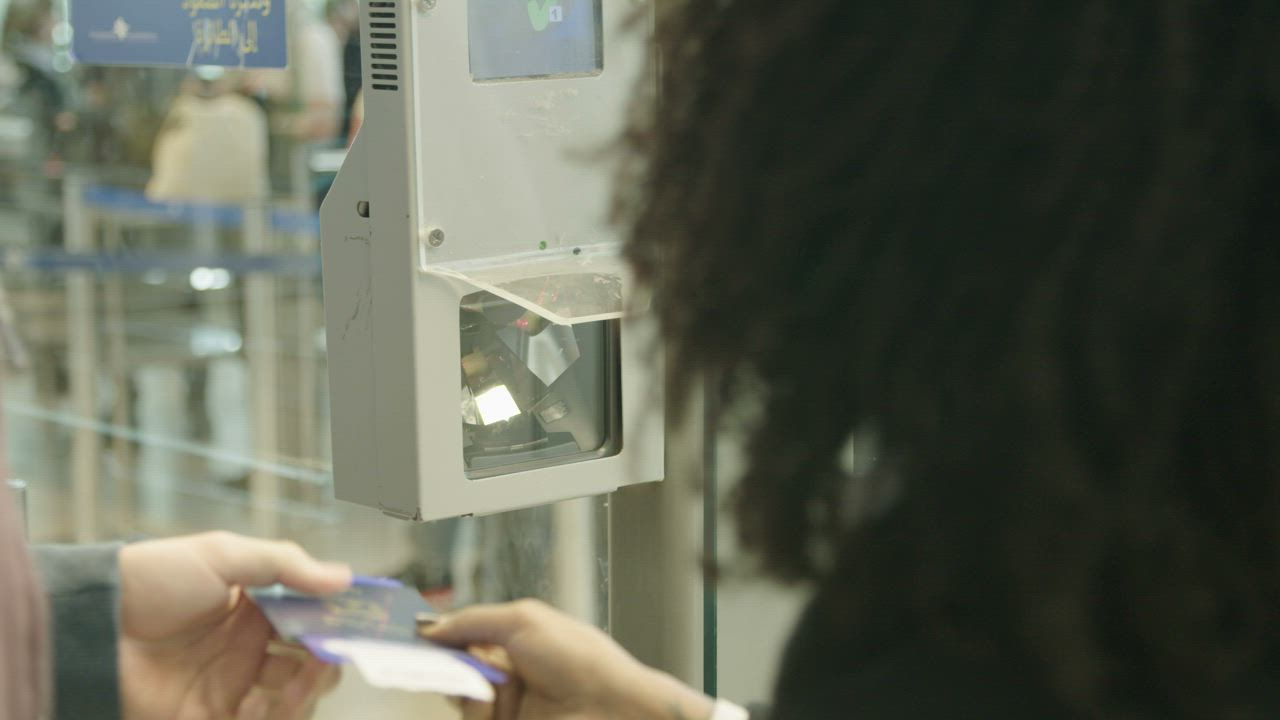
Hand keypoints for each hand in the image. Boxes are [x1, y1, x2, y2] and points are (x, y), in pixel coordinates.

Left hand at [117, 531, 352, 719]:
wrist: (89, 624)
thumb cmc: (150, 580)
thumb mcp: (222, 554)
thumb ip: (285, 564)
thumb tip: (344, 578)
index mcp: (253, 606)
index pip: (310, 615)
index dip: (339, 616)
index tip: (366, 616)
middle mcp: (247, 647)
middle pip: (309, 659)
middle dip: (332, 654)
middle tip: (340, 646)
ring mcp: (230, 684)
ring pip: (293, 695)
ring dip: (314, 684)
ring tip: (315, 668)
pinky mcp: (209, 715)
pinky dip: (286, 711)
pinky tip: (290, 693)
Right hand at [423, 599, 713, 719]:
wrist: (612, 709)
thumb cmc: (581, 659)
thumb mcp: (523, 621)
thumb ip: (472, 621)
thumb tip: (430, 627)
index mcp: (515, 638)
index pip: (463, 635)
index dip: (436, 636)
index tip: (405, 635)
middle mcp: (509, 672)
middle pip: (454, 670)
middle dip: (444, 666)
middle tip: (429, 661)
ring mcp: (508, 706)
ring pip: (461, 700)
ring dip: (472, 694)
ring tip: (498, 690)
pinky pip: (474, 718)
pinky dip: (480, 712)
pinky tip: (499, 705)